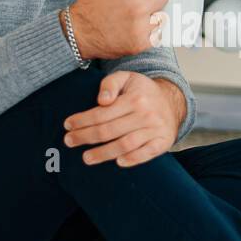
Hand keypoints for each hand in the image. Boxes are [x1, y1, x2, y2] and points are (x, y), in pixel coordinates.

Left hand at [62, 71, 177, 167]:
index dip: (82, 121)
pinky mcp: (163, 142)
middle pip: (109, 131)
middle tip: (69, 141)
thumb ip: (110, 83)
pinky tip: (117, 162)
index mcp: (135, 98)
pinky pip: (146, 154)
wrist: (172, 102)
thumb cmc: (142, 91)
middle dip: (85, 137)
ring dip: (103, 153)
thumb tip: (101, 101)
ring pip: (125, 145)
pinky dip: (131, 159)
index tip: (67, 125)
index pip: (102, 113)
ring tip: (86, 158)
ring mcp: (155, 130)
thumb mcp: (126, 78)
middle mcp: (146, 114)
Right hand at [66, 0, 168, 59]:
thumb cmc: (91, 5)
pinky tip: (136, 28)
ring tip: (136, 16)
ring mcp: (140, 28)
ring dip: (152, 14)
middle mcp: (137, 9)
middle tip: (139, 1)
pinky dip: (149, 31)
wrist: (78, 33)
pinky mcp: (140, 44)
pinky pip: (157, 33)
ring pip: (161, 15)